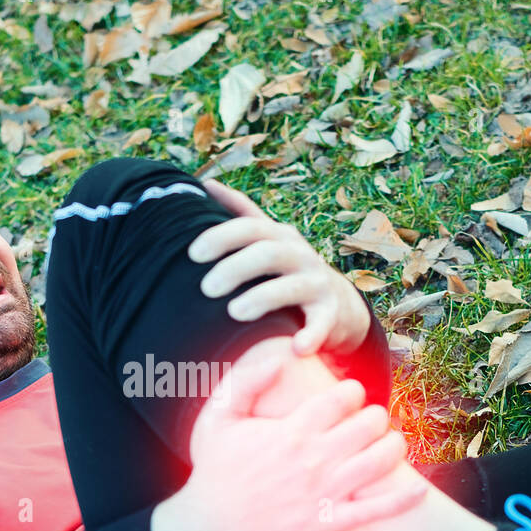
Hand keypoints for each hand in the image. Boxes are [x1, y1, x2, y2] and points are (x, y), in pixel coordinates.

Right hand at [151, 348, 423, 530]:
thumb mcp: (218, 418)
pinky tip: (418, 488)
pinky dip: (402, 499)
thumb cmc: (214, 470)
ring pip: (380, 460)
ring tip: (386, 443)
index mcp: (291, 431)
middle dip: (375, 416)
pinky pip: (376, 510)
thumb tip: (276, 357)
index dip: (353, 391)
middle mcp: (314, 459)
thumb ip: (245, 382)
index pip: (342, 398)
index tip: (350, 395)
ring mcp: (325, 492)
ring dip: (392, 446)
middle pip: (369, 424)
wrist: (211, 526)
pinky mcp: (329, 522)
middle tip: (369, 419)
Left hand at [190, 179, 371, 356]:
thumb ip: (242, 214)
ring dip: (262, 298)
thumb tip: (206, 183)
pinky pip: (322, 324)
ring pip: (290, 287)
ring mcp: (317, 284)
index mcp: (279, 237)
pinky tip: (296, 347)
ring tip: (235, 313)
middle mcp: (300, 255)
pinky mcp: (331, 314)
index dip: (222, 236)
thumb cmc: (288, 270)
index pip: (250, 227)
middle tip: (206, 288)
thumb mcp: (269, 239)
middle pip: (268, 253)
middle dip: (235, 268)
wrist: (337, 305)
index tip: (193, 253)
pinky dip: (311, 335)